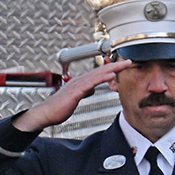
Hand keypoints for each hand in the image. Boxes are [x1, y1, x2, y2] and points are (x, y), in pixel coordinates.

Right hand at [15, 60, 130, 132]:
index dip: (111, 68)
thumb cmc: (57, 108)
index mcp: (80, 82)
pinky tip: (111, 74)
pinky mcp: (76, 91)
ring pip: (98, 73)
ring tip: (124, 64)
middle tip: (129, 61)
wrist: (46, 114)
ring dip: (113, 68)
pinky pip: (92, 82)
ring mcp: (78, 84)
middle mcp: (79, 80)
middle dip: (116, 65)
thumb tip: (91, 89)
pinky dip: (102, 77)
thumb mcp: (74, 98)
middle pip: (101, 70)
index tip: (122, 66)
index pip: (98, 73)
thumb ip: (83, 92)